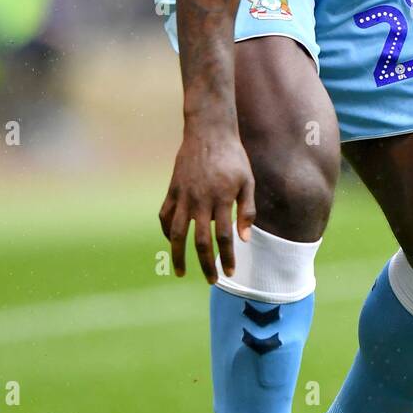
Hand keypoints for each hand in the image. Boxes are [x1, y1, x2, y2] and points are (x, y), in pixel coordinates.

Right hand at [159, 128, 255, 281]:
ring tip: (181, 271)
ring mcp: (183, 195)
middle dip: (205, 264)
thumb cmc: (234, 158)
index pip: (224, 237)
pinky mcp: (172, 189)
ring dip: (178, 255)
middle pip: (199, 240)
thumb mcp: (248, 181)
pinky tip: (170, 242)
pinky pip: (164, 215)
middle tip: (211, 280)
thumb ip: (247, 211)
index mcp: (222, 199)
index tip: (229, 272)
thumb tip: (244, 239)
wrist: (209, 132)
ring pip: (176, 233)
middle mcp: (200, 200)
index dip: (226, 257)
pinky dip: (165, 231)